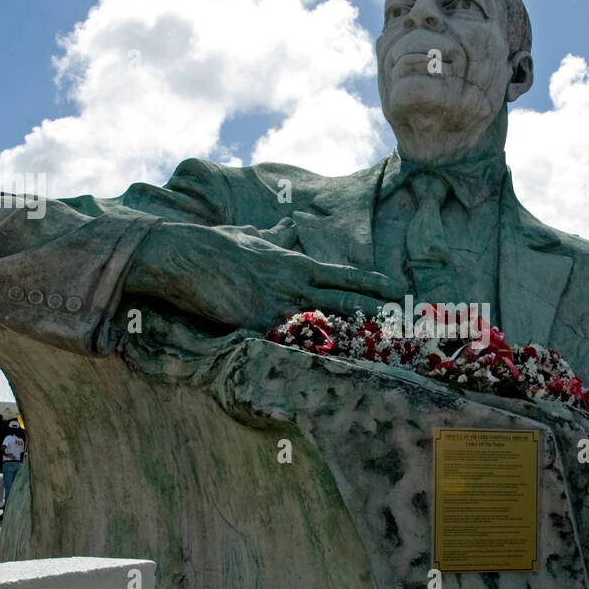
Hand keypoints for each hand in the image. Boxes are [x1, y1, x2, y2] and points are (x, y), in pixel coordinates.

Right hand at [126, 222, 405, 331]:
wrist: (183, 256)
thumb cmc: (214, 247)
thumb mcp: (251, 237)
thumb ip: (276, 236)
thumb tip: (290, 224)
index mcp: (294, 263)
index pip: (343, 275)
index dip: (372, 283)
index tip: (397, 288)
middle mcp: (292, 284)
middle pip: (345, 300)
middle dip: (376, 311)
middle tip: (405, 319)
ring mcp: (276, 305)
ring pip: (325, 324)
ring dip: (351, 336)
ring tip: (382, 345)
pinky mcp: (256, 324)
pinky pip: (290, 343)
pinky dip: (311, 353)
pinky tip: (336, 364)